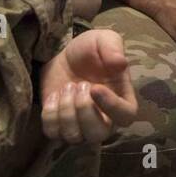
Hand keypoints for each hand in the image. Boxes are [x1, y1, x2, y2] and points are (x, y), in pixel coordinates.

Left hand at [39, 28, 137, 143]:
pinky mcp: (59, 128)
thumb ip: (113, 48)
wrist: (63, 55)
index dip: (112, 106)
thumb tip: (121, 63)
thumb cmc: (90, 50)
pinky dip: (50, 114)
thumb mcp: (104, 39)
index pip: (126, 116)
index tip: (95, 87)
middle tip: (78, 84)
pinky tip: (54, 96)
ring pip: (74, 136)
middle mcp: (104, 119)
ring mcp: (81, 127)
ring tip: (66, 86)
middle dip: (83, 110)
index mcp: (122, 99)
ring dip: (66, 109)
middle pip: (98, 135)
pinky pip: (53, 133)